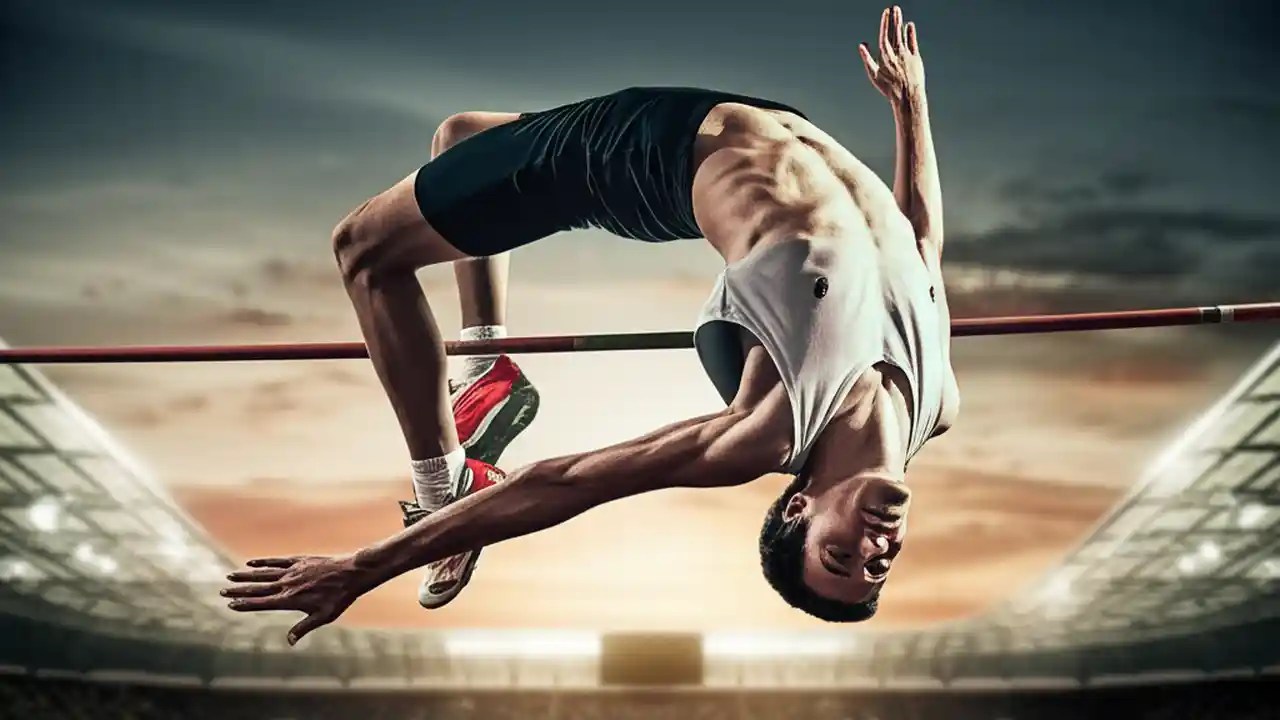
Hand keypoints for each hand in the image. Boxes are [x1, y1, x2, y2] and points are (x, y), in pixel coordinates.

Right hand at [222, 554, 366, 644]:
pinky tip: (252, 563)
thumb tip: (289, 642)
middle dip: (239, 590)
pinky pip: (277, 561)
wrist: (352, 572)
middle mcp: (288, 584)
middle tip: (222, 591)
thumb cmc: (339, 597)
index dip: (245, 604)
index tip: (231, 604)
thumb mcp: (323, 617)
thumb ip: (304, 628)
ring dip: (246, 575)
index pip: (262, 603)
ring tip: (231, 576)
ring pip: (264, 573)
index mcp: (291, 600)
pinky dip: (263, 562)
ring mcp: (293, 571)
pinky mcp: (299, 560)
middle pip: (258, 588)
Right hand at [858, 6, 924, 106]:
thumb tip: (861, 45)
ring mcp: (906, 54)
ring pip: (902, 35)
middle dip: (894, 19)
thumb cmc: (889, 88)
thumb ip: (867, 58)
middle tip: (894, 8)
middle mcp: (896, 52)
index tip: (885, 12)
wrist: (907, 95)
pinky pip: (912, 42)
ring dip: (900, 23)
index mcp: (885, 56)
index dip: (885, 23)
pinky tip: (910, 26)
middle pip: (894, 32)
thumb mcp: (874, 74)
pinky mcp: (915, 57)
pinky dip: (910, 33)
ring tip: (899, 12)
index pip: (884, 35)